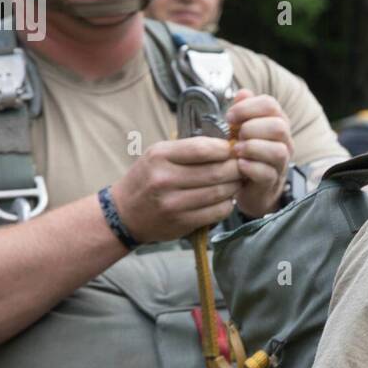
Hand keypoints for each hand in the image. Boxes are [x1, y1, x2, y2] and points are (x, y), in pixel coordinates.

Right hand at [111, 136, 240, 243]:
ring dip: (234, 186)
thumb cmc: (147, 178)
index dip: (225, 149)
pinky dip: (227, 204)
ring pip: (219, 192)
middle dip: (236, 168)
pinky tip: (226, 199)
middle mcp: (164, 179)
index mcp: (160, 156)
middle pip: (216, 172)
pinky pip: (216, 212)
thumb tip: (227, 145)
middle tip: (243, 166)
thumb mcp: (159, 155)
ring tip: (237, 181)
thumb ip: (189, 149)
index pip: (203, 148)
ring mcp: (172, 203)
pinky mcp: (180, 222)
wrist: (124, 213)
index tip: (233, 149)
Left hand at [225, 88, 293, 217]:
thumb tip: (242, 93)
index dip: (248, 107)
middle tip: (236, 136)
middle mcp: (284, 141)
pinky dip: (250, 167)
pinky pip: (267, 174)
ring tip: (237, 151)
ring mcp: (281, 163)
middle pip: (279, 126)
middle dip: (252, 128)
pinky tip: (239, 165)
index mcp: (276, 122)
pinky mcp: (273, 182)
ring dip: (253, 148)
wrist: (246, 187)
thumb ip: (242, 111)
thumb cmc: (244, 153)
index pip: (270, 104)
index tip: (230, 117)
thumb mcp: (240, 129)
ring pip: (278, 151)